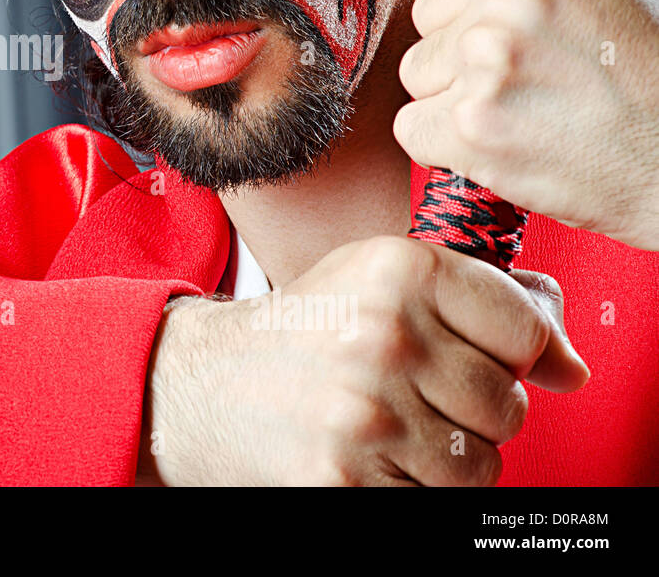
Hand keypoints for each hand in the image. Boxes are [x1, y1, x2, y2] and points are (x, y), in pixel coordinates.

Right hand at [135, 235, 588, 485]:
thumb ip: (478, 302)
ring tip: (387, 426)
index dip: (504, 352)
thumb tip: (568, 365)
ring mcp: (365, 411)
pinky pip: (432, 501)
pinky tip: (366, 455)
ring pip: (479, 463)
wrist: (201, 384)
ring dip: (444, 457)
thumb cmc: (302, 333)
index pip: (524, 330)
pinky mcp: (346, 478)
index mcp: (398, 269)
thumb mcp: (378, 282)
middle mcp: (384, 334)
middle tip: (410, 392)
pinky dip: (407, 488)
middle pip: (506, 404)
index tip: (467, 354)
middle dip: (470, 410)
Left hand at [395, 0, 658, 249]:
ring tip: (531, 100)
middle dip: (468, 39)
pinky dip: (451, 142)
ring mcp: (486, 51)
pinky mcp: (470, 120)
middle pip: (430, 9)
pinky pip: (415, 126)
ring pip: (420, 69)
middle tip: (539, 63)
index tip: (513, 2)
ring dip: (459, 91)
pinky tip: (512, 136)